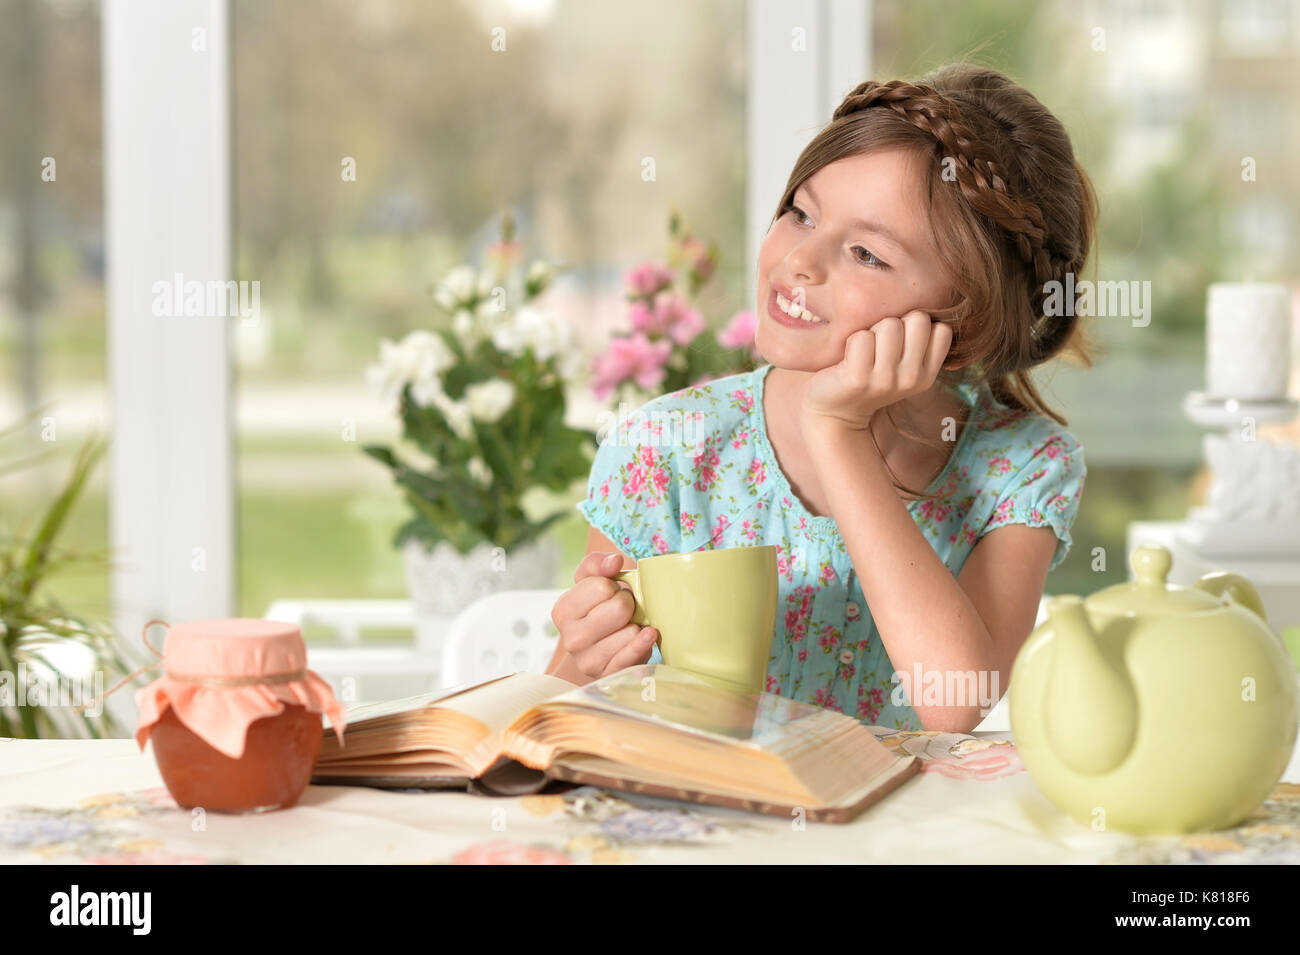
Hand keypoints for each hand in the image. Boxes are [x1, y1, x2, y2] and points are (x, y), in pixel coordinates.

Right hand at [550, 552, 659, 679]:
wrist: (599, 648)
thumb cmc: (597, 608)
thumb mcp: (591, 580)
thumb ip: (598, 564)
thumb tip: (614, 562)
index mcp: (563, 611)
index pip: (602, 587)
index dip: (614, 586)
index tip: (611, 593)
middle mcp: (570, 638)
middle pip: (619, 609)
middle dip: (628, 604)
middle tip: (623, 610)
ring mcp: (587, 661)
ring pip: (629, 632)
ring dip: (636, 625)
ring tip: (627, 627)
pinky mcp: (607, 677)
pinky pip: (633, 656)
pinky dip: (644, 643)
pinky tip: (647, 635)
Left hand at [801, 310, 952, 431]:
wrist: (833, 412)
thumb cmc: (868, 375)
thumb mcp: (903, 365)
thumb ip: (919, 342)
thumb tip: (934, 296)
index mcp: (926, 375)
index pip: (942, 329)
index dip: (917, 326)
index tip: (900, 341)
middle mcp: (911, 378)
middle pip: (918, 319)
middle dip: (896, 323)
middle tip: (878, 345)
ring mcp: (885, 380)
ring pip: (889, 324)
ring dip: (872, 331)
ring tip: (862, 352)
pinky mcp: (858, 378)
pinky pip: (861, 337)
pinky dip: (851, 341)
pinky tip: (847, 359)